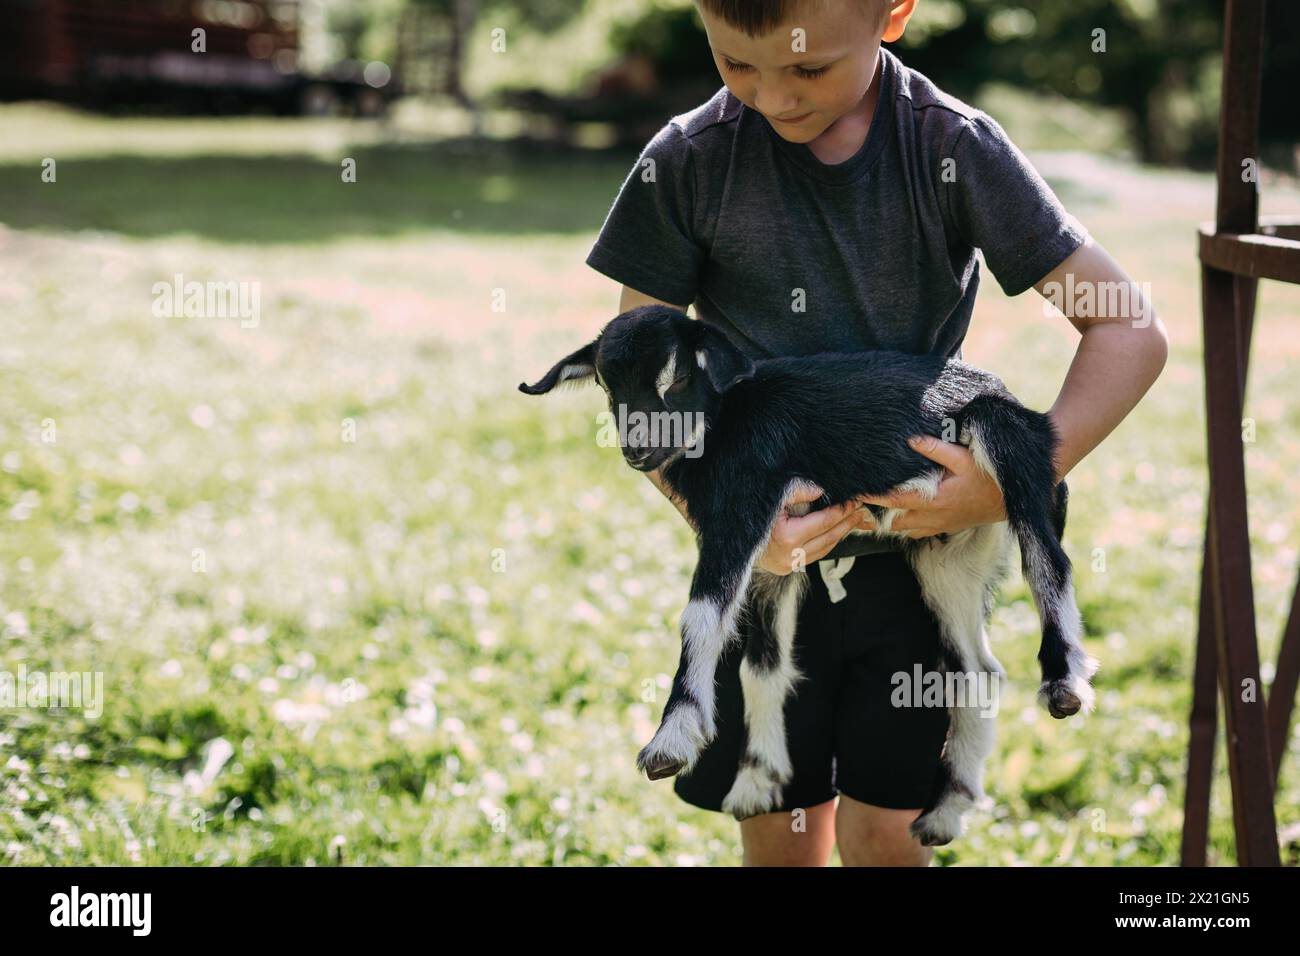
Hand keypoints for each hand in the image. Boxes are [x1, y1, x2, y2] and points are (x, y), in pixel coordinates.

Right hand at [757, 483, 872, 575]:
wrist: (729, 539)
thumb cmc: (750, 513)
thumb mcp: (771, 497)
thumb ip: (797, 491)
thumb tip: (820, 489)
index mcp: (786, 536)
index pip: (824, 522)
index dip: (842, 510)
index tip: (854, 500)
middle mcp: (789, 555)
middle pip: (829, 536)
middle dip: (847, 522)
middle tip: (861, 509)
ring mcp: (788, 565)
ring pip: (825, 549)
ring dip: (841, 533)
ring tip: (854, 519)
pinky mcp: (787, 569)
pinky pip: (815, 555)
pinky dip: (828, 542)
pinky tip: (835, 531)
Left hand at [858, 435, 1006, 537]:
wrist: (1011, 503)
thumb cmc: (988, 478)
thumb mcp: (964, 458)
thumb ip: (936, 449)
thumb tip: (911, 440)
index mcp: (933, 500)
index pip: (894, 499)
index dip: (873, 496)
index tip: (855, 491)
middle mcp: (932, 517)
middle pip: (893, 520)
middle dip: (873, 514)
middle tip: (854, 505)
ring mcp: (937, 525)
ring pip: (902, 529)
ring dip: (886, 522)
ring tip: (866, 513)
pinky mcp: (944, 527)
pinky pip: (915, 532)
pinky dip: (902, 527)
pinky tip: (895, 517)